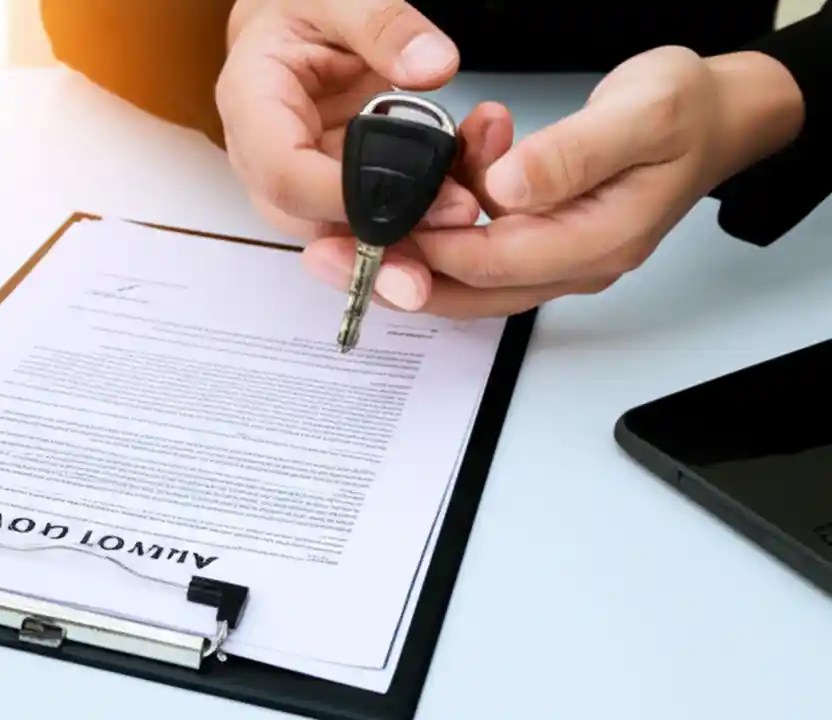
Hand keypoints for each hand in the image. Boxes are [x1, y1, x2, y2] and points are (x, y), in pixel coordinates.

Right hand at [217, 0, 480, 240]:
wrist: (292, 21)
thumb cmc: (301, 6)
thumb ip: (384, 24)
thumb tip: (434, 68)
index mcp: (251, 105)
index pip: (283, 175)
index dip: (342, 196)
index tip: (414, 190)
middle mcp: (264, 157)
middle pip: (310, 221)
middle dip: (383, 232)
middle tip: (457, 213)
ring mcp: (297, 179)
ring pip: (342, 231)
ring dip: (406, 231)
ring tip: (467, 204)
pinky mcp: (330, 187)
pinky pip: (368, 215)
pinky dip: (415, 212)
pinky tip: (461, 188)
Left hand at [302, 46, 805, 316]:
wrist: (715, 117)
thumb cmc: (685, 113)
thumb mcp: (641, 114)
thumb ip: (573, 154)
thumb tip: (509, 187)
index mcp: (596, 242)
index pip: (495, 262)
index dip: (428, 251)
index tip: (372, 234)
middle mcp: (571, 263)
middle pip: (468, 288)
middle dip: (395, 273)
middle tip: (327, 252)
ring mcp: (555, 256)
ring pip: (464, 275)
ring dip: (410, 250)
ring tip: (349, 224)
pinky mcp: (540, 238)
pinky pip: (477, 247)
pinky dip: (441, 223)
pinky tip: (421, 187)